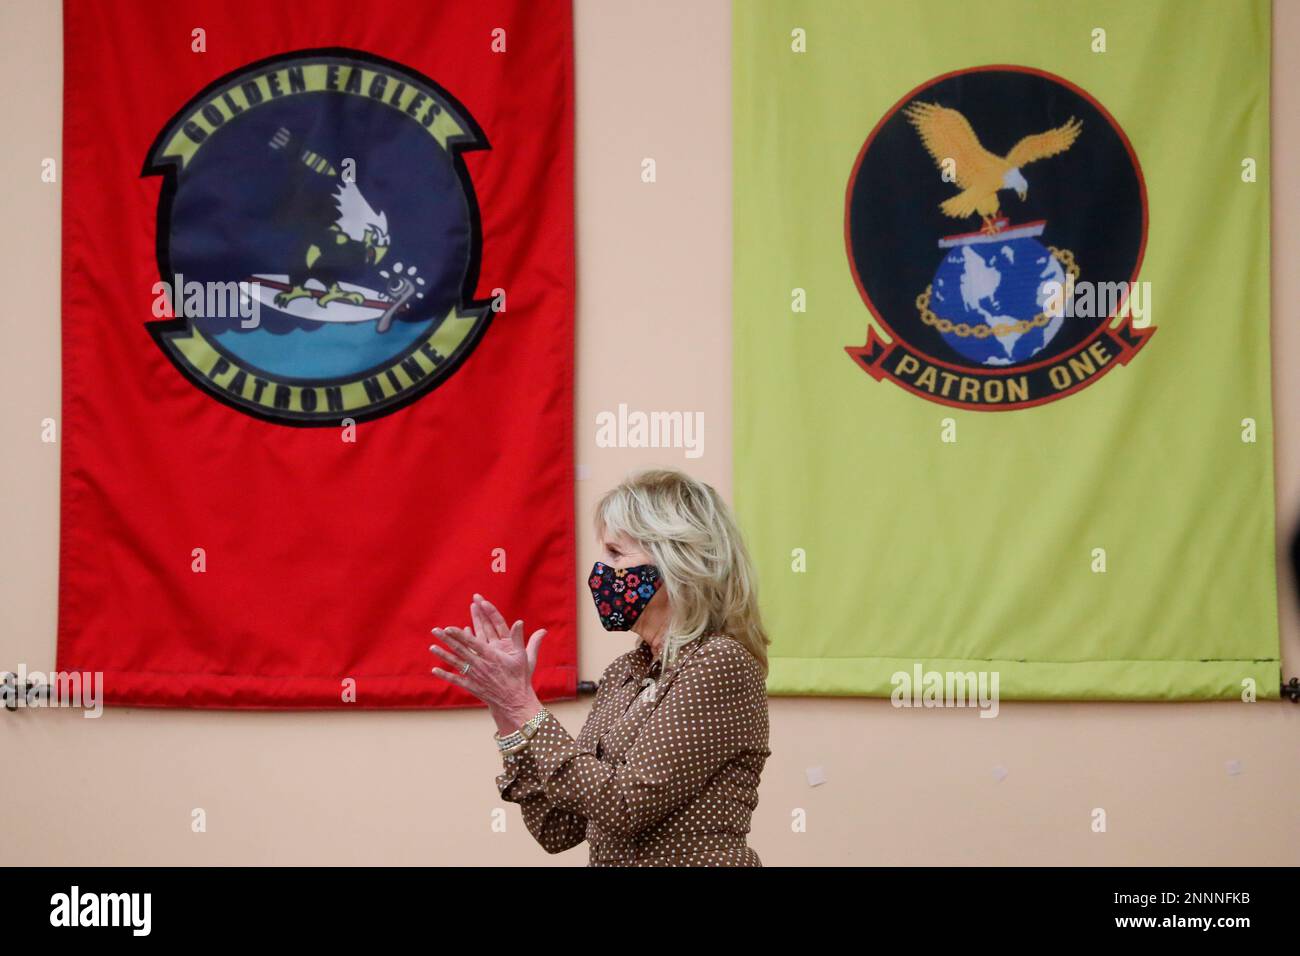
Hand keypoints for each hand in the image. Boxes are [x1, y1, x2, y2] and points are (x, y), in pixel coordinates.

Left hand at [429, 593, 546, 726]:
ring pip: (456, 663)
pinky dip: (445, 675)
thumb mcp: (522, 656)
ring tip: (431, 646)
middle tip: (435, 630)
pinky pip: (456, 679)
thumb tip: (519, 621)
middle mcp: (480, 665)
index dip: (459, 635)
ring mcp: (475, 676)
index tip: (448, 628)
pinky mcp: (472, 686)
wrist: (514, 702)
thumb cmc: (519, 678)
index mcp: (491, 656)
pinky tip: (434, 670)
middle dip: (446, 639)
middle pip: (460, 650)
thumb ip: (518, 638)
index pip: (472, 643)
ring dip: (443, 655)